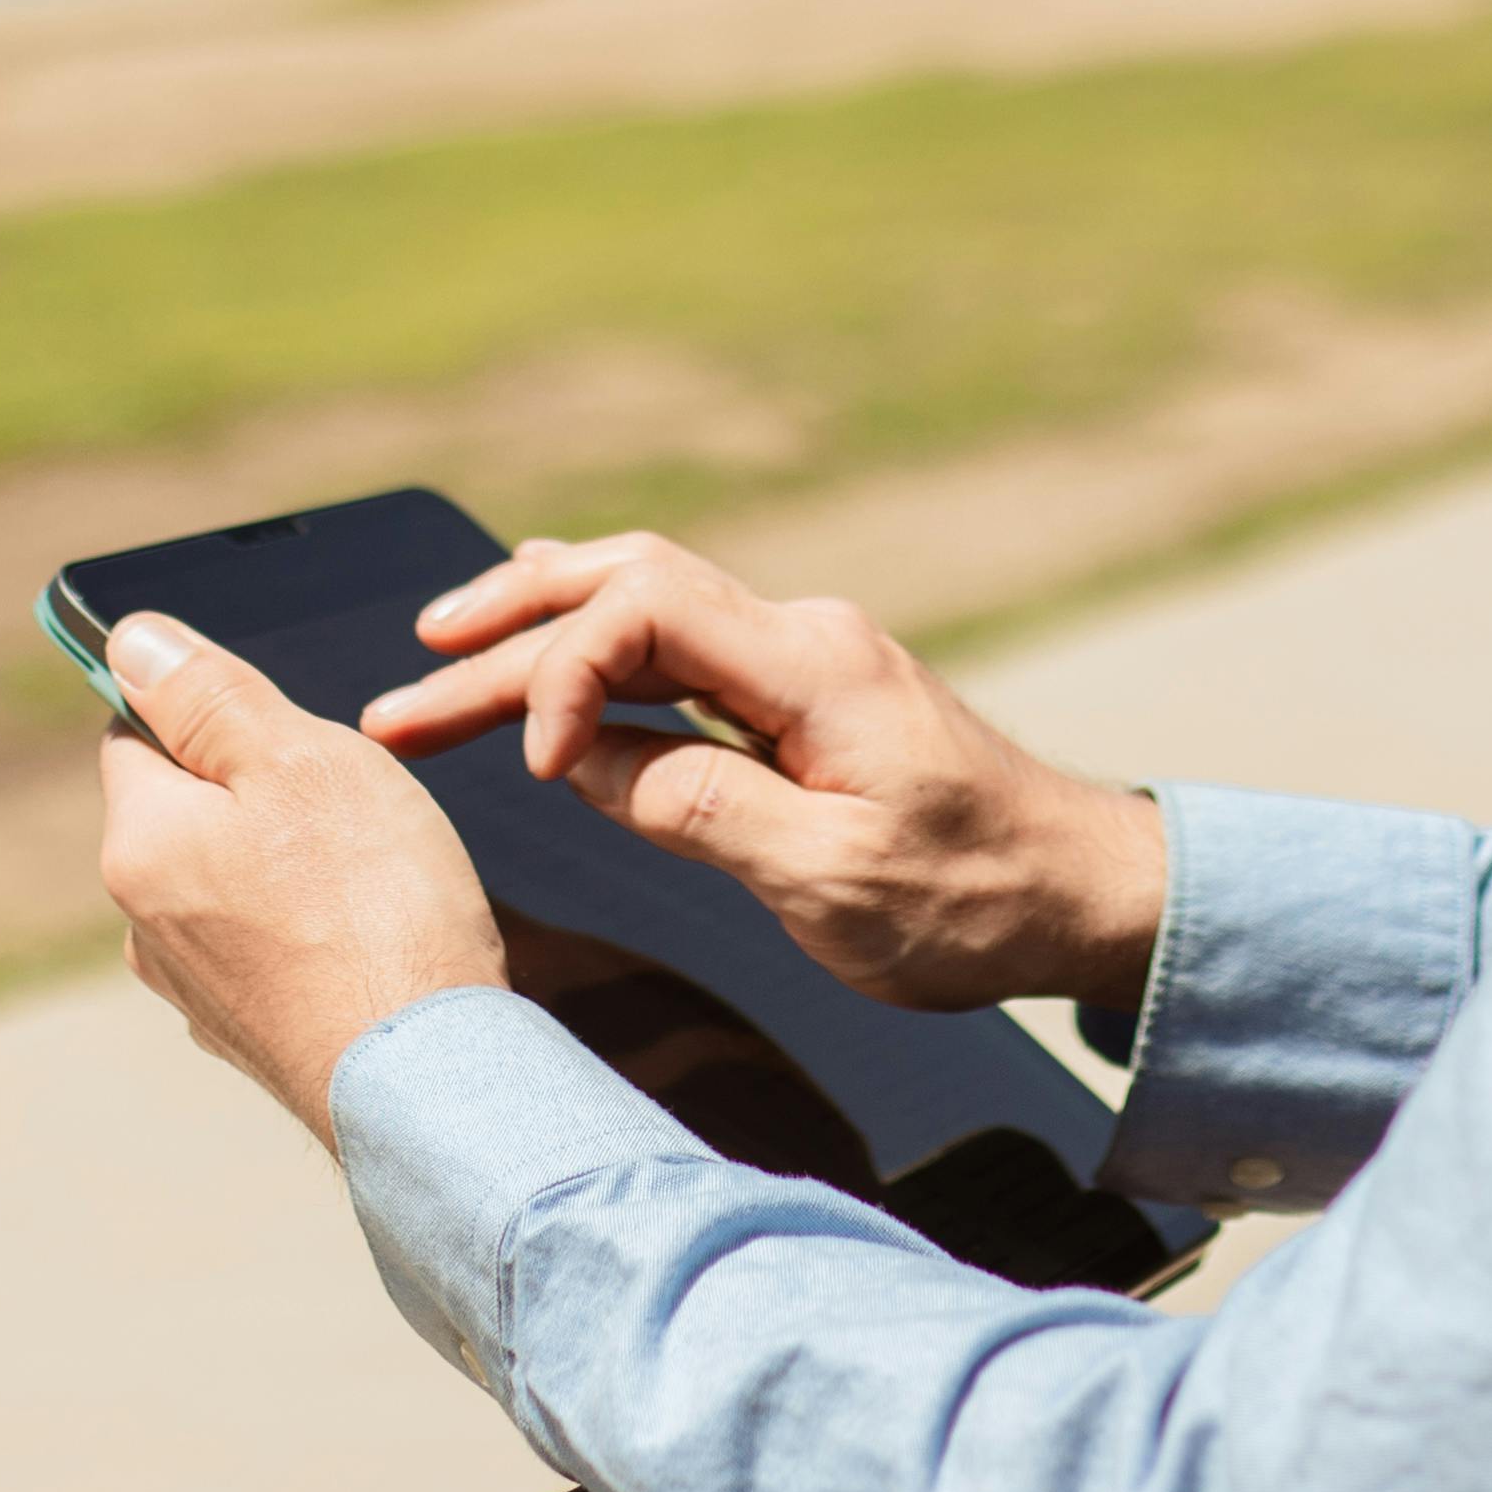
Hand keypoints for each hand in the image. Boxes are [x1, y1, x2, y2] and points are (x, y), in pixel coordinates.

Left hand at [88, 611, 506, 1140]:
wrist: (431, 1083)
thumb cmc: (374, 908)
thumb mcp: (299, 759)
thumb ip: (209, 696)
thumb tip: (129, 640)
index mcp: (139, 844)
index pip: (134, 735)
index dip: (204, 708)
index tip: (280, 722)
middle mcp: (144, 926)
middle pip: (189, 812)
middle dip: (259, 791)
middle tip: (350, 799)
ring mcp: (199, 993)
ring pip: (234, 885)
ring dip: (292, 865)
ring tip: (375, 874)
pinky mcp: (255, 1039)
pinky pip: (275, 953)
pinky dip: (316, 933)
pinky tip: (377, 938)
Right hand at [364, 533, 1167, 1014]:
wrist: (1089, 892)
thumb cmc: (980, 904)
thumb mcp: (835, 884)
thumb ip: (702, 811)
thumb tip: (583, 762)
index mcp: (813, 666)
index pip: (643, 609)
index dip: (558, 675)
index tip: (527, 771)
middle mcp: (803, 638)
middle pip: (625, 588)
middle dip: (505, 633)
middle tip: (402, 689)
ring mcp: (804, 660)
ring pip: (645, 605)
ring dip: (539, 633)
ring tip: (438, 661)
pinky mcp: (804, 695)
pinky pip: (677, 645)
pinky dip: (593, 653)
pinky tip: (541, 666)